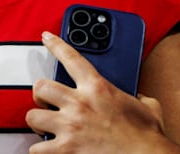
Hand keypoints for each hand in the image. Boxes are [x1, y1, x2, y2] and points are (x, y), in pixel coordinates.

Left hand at [27, 32, 178, 152]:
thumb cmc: (146, 137)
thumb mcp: (147, 107)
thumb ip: (139, 97)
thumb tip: (141, 98)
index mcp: (98, 88)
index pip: (71, 57)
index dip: (55, 44)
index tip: (46, 38)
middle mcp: (79, 103)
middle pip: (41, 87)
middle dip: (40, 94)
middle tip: (47, 102)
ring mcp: (69, 126)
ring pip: (32, 116)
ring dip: (37, 122)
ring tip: (45, 127)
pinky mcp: (65, 149)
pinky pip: (37, 148)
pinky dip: (40, 150)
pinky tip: (47, 149)